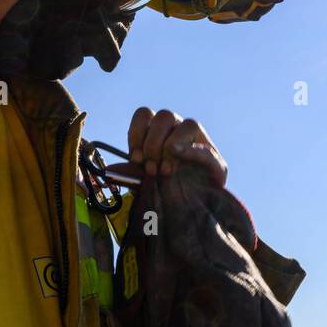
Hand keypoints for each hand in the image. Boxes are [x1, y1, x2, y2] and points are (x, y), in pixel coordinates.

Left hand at [113, 108, 227, 187]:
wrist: (192, 212)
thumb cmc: (166, 192)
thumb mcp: (143, 180)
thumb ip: (130, 172)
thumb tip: (110, 169)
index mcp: (159, 131)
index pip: (145, 114)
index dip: (137, 133)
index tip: (135, 157)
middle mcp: (179, 130)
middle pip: (164, 116)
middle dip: (153, 143)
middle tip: (150, 168)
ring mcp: (200, 142)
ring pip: (188, 124)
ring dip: (171, 147)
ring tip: (166, 171)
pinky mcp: (216, 160)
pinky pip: (204, 148)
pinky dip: (190, 152)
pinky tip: (177, 163)